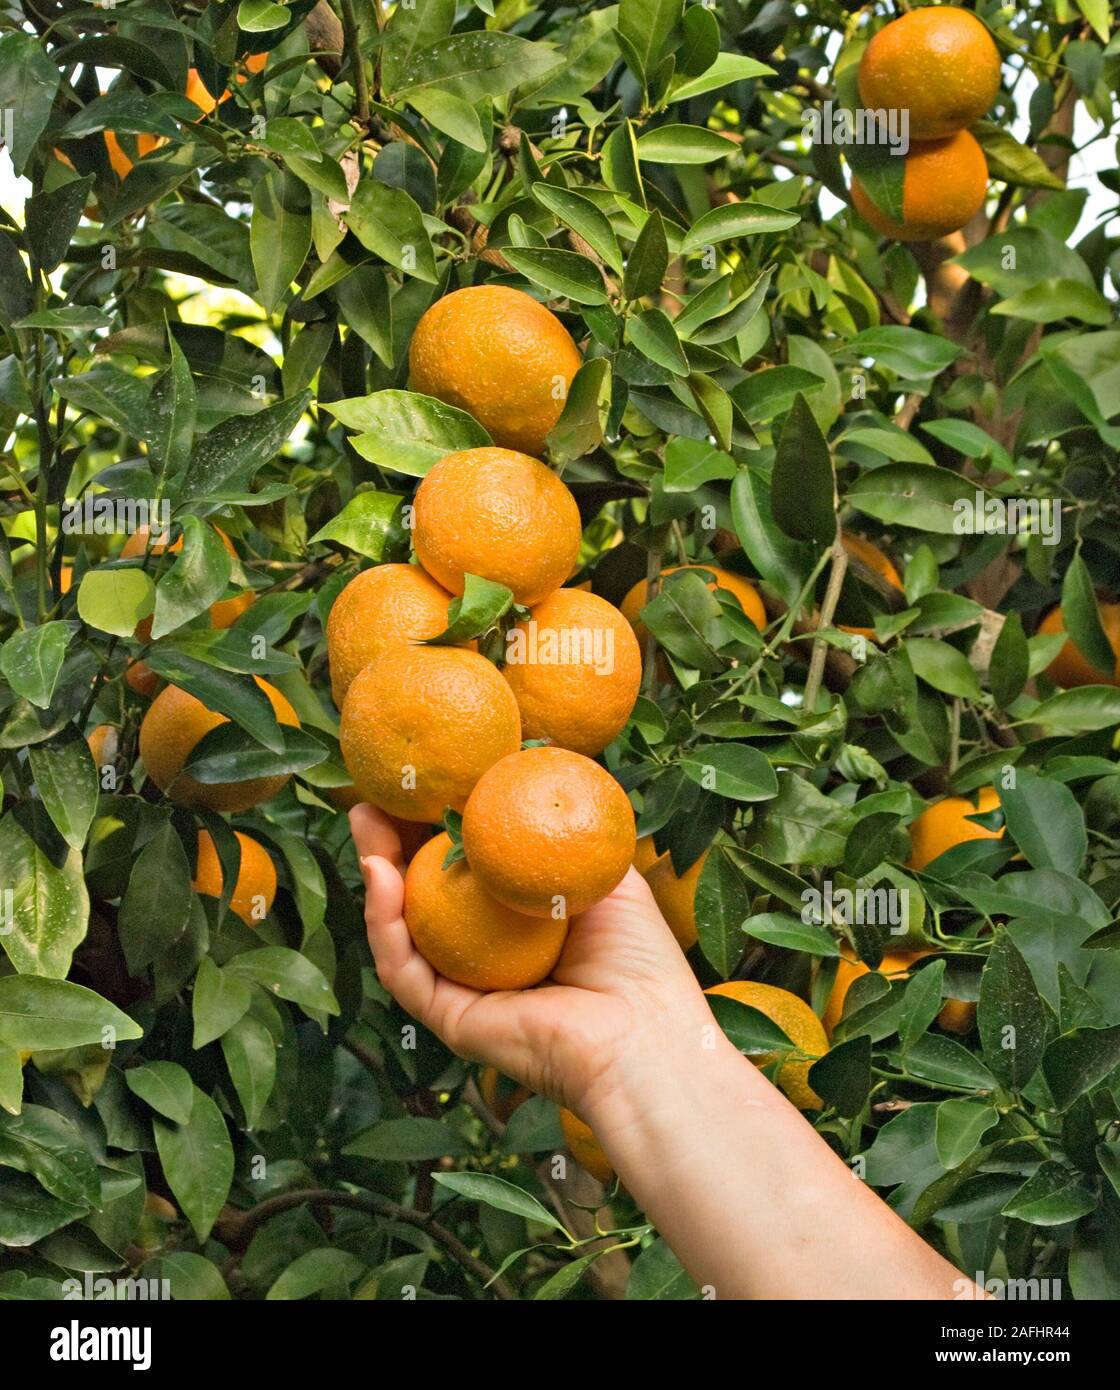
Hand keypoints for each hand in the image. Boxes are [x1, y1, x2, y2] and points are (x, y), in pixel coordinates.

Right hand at [350, 804, 712, 1114]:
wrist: (645, 1032)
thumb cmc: (639, 955)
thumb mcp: (603, 870)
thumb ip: (563, 828)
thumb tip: (523, 771)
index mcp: (521, 923)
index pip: (466, 869)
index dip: (436, 825)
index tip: (418, 782)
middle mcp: (488, 955)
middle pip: (422, 895)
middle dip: (391, 844)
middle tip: (371, 797)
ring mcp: (465, 988)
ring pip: (402, 928)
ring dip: (376, 873)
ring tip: (363, 822)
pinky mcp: (449, 1018)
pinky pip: (403, 967)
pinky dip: (384, 922)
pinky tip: (380, 876)